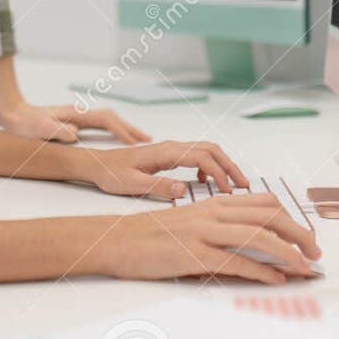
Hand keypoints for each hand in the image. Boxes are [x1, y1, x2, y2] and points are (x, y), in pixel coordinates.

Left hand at [0, 99, 149, 143]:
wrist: (13, 115)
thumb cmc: (24, 124)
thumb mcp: (39, 128)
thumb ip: (57, 130)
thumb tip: (74, 135)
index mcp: (75, 114)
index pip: (106, 120)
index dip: (121, 130)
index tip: (135, 142)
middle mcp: (80, 113)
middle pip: (112, 118)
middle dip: (130, 128)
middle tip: (149, 139)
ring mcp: (78, 117)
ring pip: (108, 121)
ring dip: (124, 129)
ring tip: (140, 139)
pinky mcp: (75, 123)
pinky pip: (101, 126)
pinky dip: (114, 131)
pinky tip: (118, 139)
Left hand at [79, 140, 247, 199]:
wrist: (96, 165)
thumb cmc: (110, 174)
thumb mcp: (131, 184)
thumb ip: (158, 186)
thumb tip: (183, 190)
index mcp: (164, 153)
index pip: (202, 158)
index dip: (219, 173)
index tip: (228, 190)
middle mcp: (170, 147)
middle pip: (210, 149)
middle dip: (229, 165)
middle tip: (243, 184)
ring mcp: (169, 150)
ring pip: (205, 150)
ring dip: (222, 164)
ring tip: (232, 184)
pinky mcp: (167, 155)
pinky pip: (195, 155)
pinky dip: (208, 165)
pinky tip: (204, 182)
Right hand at [98, 194, 322, 284]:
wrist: (116, 240)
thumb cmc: (149, 234)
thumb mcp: (188, 221)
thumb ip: (216, 224)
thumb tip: (248, 237)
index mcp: (212, 204)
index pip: (262, 202)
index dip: (290, 218)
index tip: (305, 235)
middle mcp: (212, 213)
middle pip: (268, 216)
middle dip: (299, 234)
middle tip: (316, 251)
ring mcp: (203, 233)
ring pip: (258, 236)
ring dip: (288, 252)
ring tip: (306, 266)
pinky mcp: (194, 255)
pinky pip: (236, 262)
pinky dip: (261, 271)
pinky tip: (276, 279)